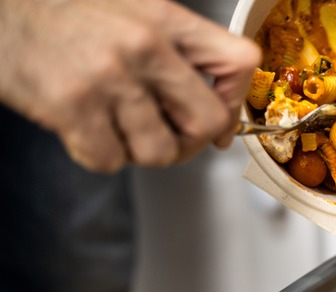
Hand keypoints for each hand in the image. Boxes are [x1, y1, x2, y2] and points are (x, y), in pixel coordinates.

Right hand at [0, 0, 259, 172]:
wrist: (0, 13)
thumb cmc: (65, 13)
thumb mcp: (134, 11)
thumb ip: (181, 54)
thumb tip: (219, 124)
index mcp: (165, 19)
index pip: (239, 61)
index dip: (235, 99)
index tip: (220, 118)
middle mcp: (144, 46)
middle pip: (208, 120)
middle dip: (192, 140)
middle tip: (170, 135)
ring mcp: (109, 78)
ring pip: (161, 151)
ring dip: (141, 151)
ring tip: (119, 127)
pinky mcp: (73, 107)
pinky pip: (111, 160)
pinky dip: (100, 154)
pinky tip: (86, 128)